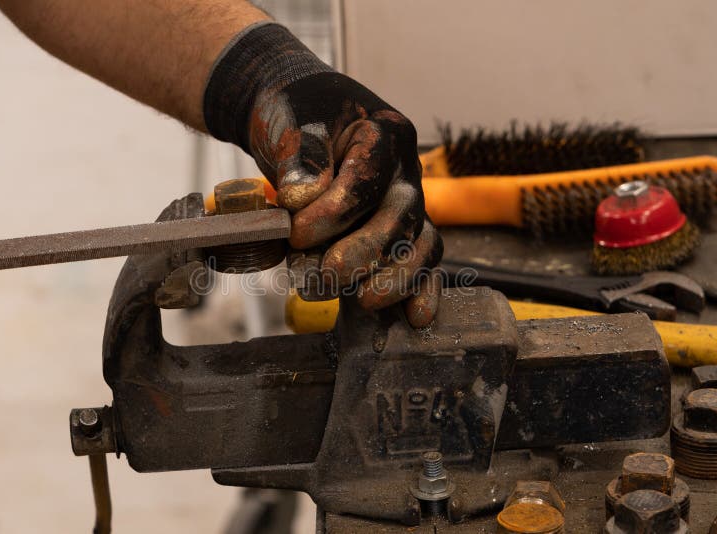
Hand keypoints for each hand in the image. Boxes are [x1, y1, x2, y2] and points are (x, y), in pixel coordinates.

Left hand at [250, 73, 441, 325]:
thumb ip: (298, 155)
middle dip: (362, 253)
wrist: (304, 115)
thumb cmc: (300, 114)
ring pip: (421, 243)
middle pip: (400, 217)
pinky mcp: (404, 229)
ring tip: (362, 301)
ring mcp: (410, 202)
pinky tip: (417, 317)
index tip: (296, 233)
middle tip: (324, 274)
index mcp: (384, 134)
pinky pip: (425, 259)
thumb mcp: (292, 121)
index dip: (333, 213)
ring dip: (395, 278)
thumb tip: (302, 195)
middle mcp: (406, 170)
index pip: (367, 181)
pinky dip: (422, 288)